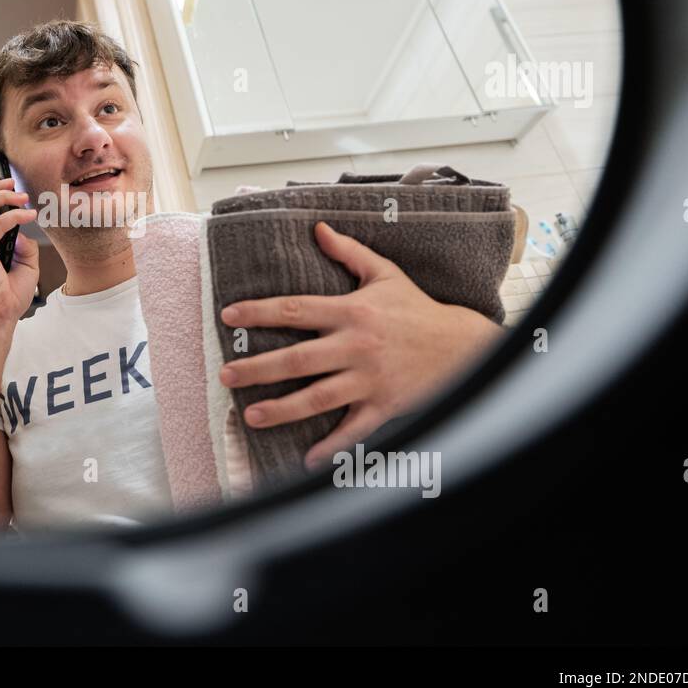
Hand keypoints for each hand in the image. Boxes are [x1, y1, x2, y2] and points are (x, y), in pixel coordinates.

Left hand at [218, 221, 503, 470]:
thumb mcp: (385, 274)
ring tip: (250, 416)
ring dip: (282, 408)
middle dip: (259, 367)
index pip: (296, 308)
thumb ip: (348, 252)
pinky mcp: (384, 405)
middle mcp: (356, 346)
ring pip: (319, 397)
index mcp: (352, 311)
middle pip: (299, 358)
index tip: (228, 316)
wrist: (462, 346)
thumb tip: (317, 228)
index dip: (260, 312)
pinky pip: (354, 429)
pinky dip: (332, 446)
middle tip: (225, 374)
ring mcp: (369, 378)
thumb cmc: (417, 309)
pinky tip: (306, 459)